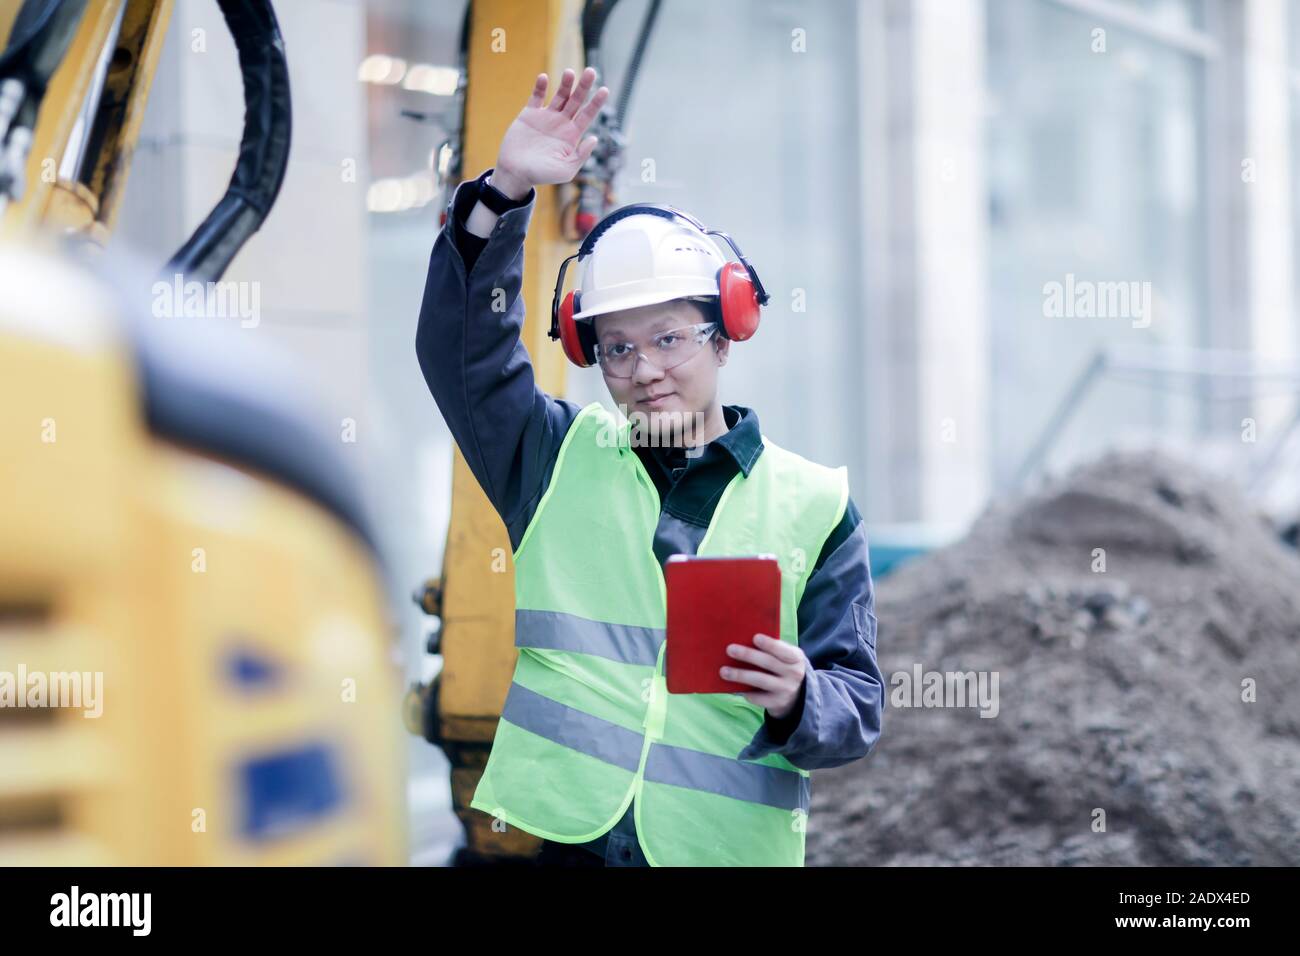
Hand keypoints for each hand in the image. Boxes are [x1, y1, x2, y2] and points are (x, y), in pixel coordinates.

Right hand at [492, 67, 609, 197]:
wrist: (515, 173)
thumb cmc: (541, 175)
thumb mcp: (565, 170)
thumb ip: (581, 155)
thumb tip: (594, 138)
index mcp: (571, 135)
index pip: (587, 115)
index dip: (596, 103)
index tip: (604, 90)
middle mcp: (561, 123)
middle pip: (576, 101)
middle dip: (584, 87)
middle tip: (591, 72)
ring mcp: (545, 117)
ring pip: (559, 96)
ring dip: (565, 84)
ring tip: (569, 73)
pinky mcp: (529, 114)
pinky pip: (536, 97)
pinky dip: (540, 87)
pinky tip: (544, 78)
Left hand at [721, 633, 806, 719]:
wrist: (795, 695)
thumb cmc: (782, 667)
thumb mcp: (784, 657)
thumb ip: (772, 649)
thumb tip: (743, 640)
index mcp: (796, 658)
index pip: (783, 650)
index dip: (770, 644)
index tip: (755, 638)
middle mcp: (794, 674)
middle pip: (768, 663)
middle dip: (748, 655)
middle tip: (730, 649)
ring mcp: (786, 689)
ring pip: (760, 680)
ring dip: (740, 675)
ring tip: (723, 671)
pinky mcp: (777, 703)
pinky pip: (758, 697)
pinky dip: (745, 691)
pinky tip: (732, 688)